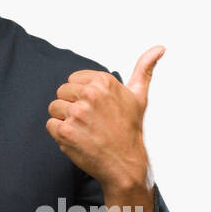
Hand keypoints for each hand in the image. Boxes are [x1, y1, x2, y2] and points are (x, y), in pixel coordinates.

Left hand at [45, 45, 164, 192]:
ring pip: (54, 108)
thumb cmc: (129, 129)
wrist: (125, 163)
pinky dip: (60, 134)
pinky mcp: (65, 131)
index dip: (82, 96)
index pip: (73, 81)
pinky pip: (50, 125)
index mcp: (103, 81)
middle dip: (72, 107)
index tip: (97, 110)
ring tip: (84, 131)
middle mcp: (90, 94)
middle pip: (61, 93)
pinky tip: (78, 140)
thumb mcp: (139, 96)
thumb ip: (144, 69)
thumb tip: (160, 48)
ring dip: (64, 121)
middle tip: (90, 122)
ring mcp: (77, 113)